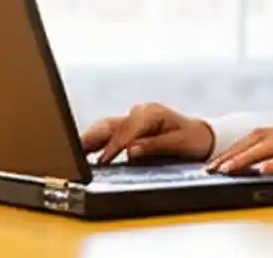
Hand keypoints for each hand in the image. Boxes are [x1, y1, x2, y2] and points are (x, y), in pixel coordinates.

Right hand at [80, 102, 214, 164]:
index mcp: (150, 113)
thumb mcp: (177, 144)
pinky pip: (108, 132)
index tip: (103, 160)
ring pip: (104, 127)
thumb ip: (153, 146)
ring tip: (71, 153)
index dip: (113, 146)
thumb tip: (130, 152)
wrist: (201, 135)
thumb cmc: (192, 139)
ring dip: (88, 139)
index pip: (125, 131)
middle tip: (72, 153)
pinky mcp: (129, 126)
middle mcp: (138, 112)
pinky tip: (83, 151)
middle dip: (90, 138)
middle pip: (108, 124)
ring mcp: (132, 118)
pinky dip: (95, 141)